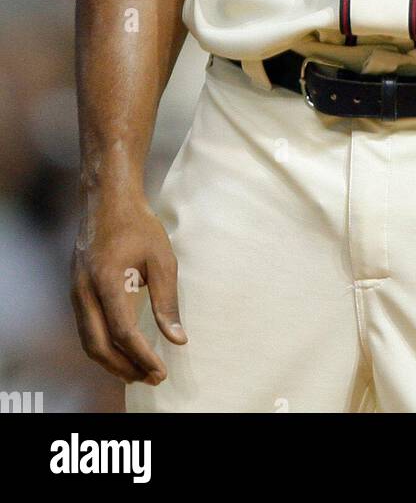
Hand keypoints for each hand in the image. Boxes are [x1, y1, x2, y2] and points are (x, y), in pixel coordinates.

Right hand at [70, 193, 186, 385]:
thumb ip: (167, 301)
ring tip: (138, 372)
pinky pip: (86, 329)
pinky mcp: (76, 291)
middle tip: (152, 378)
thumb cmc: (138, 225)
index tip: (161, 371)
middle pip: (99, 346)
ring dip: (112, 362)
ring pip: (89, 341)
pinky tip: (122, 351)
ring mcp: (76, 292)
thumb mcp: (162, 259)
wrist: (107, 200)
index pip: (123, 333)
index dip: (142, 356)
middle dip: (125, 368)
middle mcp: (85, 292)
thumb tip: (177, 339)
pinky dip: (103, 346)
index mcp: (107, 282)